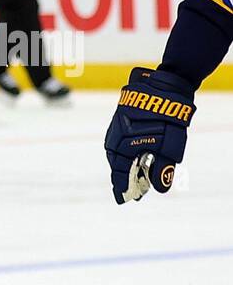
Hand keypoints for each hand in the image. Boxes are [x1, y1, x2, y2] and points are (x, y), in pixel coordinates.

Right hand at [105, 67, 195, 203]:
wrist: (166, 84)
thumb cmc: (171, 115)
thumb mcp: (171, 144)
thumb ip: (163, 167)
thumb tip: (159, 189)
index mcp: (125, 144)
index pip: (121, 171)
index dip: (123, 187)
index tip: (124, 199)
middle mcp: (115, 135)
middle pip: (115, 162)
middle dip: (121, 177)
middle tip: (128, 190)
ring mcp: (115, 125)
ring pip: (114, 150)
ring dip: (121, 164)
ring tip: (128, 174)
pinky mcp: (119, 118)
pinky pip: (116, 139)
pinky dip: (121, 151)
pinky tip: (128, 154)